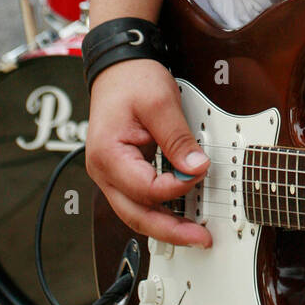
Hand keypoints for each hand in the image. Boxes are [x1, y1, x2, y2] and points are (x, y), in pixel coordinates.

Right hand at [85, 58, 211, 247]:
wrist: (118, 67)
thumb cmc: (132, 80)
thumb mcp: (160, 102)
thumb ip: (178, 138)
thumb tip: (196, 168)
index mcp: (107, 154)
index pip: (146, 188)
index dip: (177, 186)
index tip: (200, 172)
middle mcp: (103, 171)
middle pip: (136, 214)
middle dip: (170, 231)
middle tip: (201, 237)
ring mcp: (111, 175)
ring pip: (136, 213)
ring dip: (165, 225)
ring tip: (194, 233)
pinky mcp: (122, 173)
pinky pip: (139, 199)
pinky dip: (160, 209)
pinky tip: (179, 214)